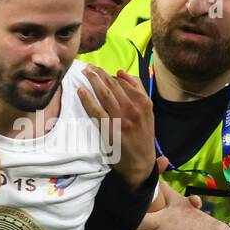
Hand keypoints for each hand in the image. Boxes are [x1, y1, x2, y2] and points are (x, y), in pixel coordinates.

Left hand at [78, 66, 154, 189]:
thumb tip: (121, 72)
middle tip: (88, 67)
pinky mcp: (110, 130)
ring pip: (104, 94)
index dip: (109, 73)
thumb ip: (138, 90)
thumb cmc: (143, 135)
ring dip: (93, 81)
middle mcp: (134, 109)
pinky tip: (80, 91)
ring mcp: (121, 119)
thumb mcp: (148, 111)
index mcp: (144, 103)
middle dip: (99, 73)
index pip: (124, 81)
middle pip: (113, 85)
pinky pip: (96, 111)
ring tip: (84, 73)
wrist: (141, 162)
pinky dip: (87, 99)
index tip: (99, 69)